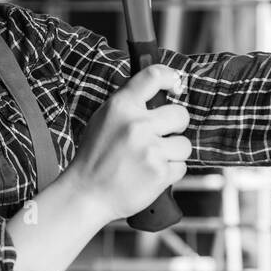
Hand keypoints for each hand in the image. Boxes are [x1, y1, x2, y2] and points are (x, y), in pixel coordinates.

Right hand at [65, 65, 191, 222]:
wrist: (86, 194)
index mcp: (121, 107)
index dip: (170, 77)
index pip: (153, 76)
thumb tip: (158, 92)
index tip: (175, 84)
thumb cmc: (95, 157)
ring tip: (152, 159)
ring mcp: (150, 149)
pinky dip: (169, 172)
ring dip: (173, 153)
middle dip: (176, 126)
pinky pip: (181, 167)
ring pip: (184, 144)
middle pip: (180, 114)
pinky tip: (150, 174)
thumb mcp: (103, 120)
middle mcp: (137, 125)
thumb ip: (128, 105)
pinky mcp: (159, 173)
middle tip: (162, 136)